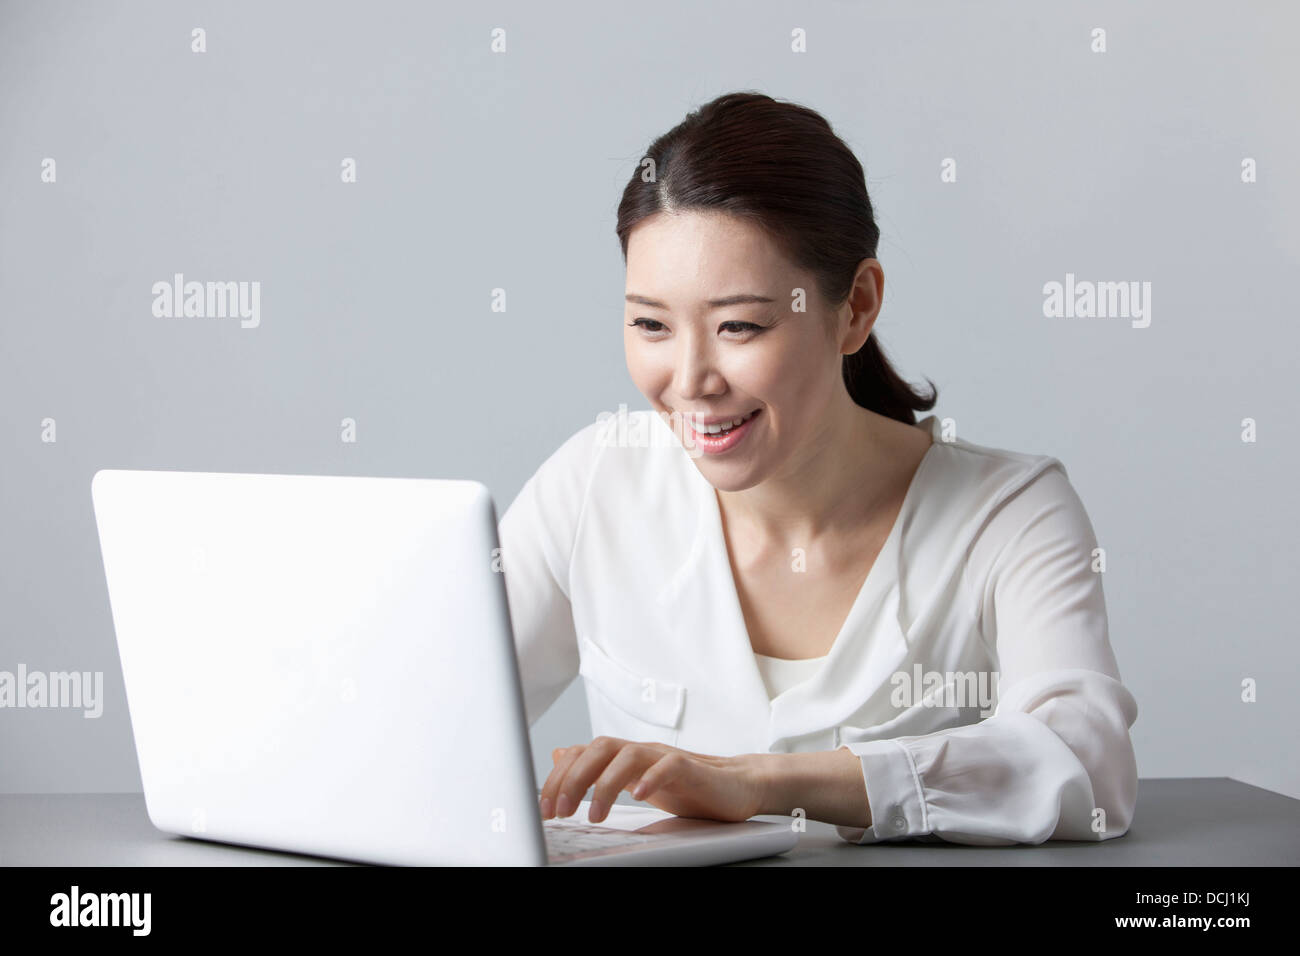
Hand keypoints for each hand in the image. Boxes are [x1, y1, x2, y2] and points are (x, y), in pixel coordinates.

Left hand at [539, 737, 766, 824]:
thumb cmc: (688, 787)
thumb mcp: (634, 781)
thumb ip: (598, 769)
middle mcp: (643, 751)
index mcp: (625, 756)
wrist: (737, 786)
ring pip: (628, 754)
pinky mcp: (692, 767)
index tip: (544, 808)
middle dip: (573, 779)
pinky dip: (651, 778)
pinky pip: (669, 765)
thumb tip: (560, 754)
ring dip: (605, 784)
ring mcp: (666, 756)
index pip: (583, 754)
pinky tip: (639, 796)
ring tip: (593, 814)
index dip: (559, 777)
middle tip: (560, 812)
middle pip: (599, 748)